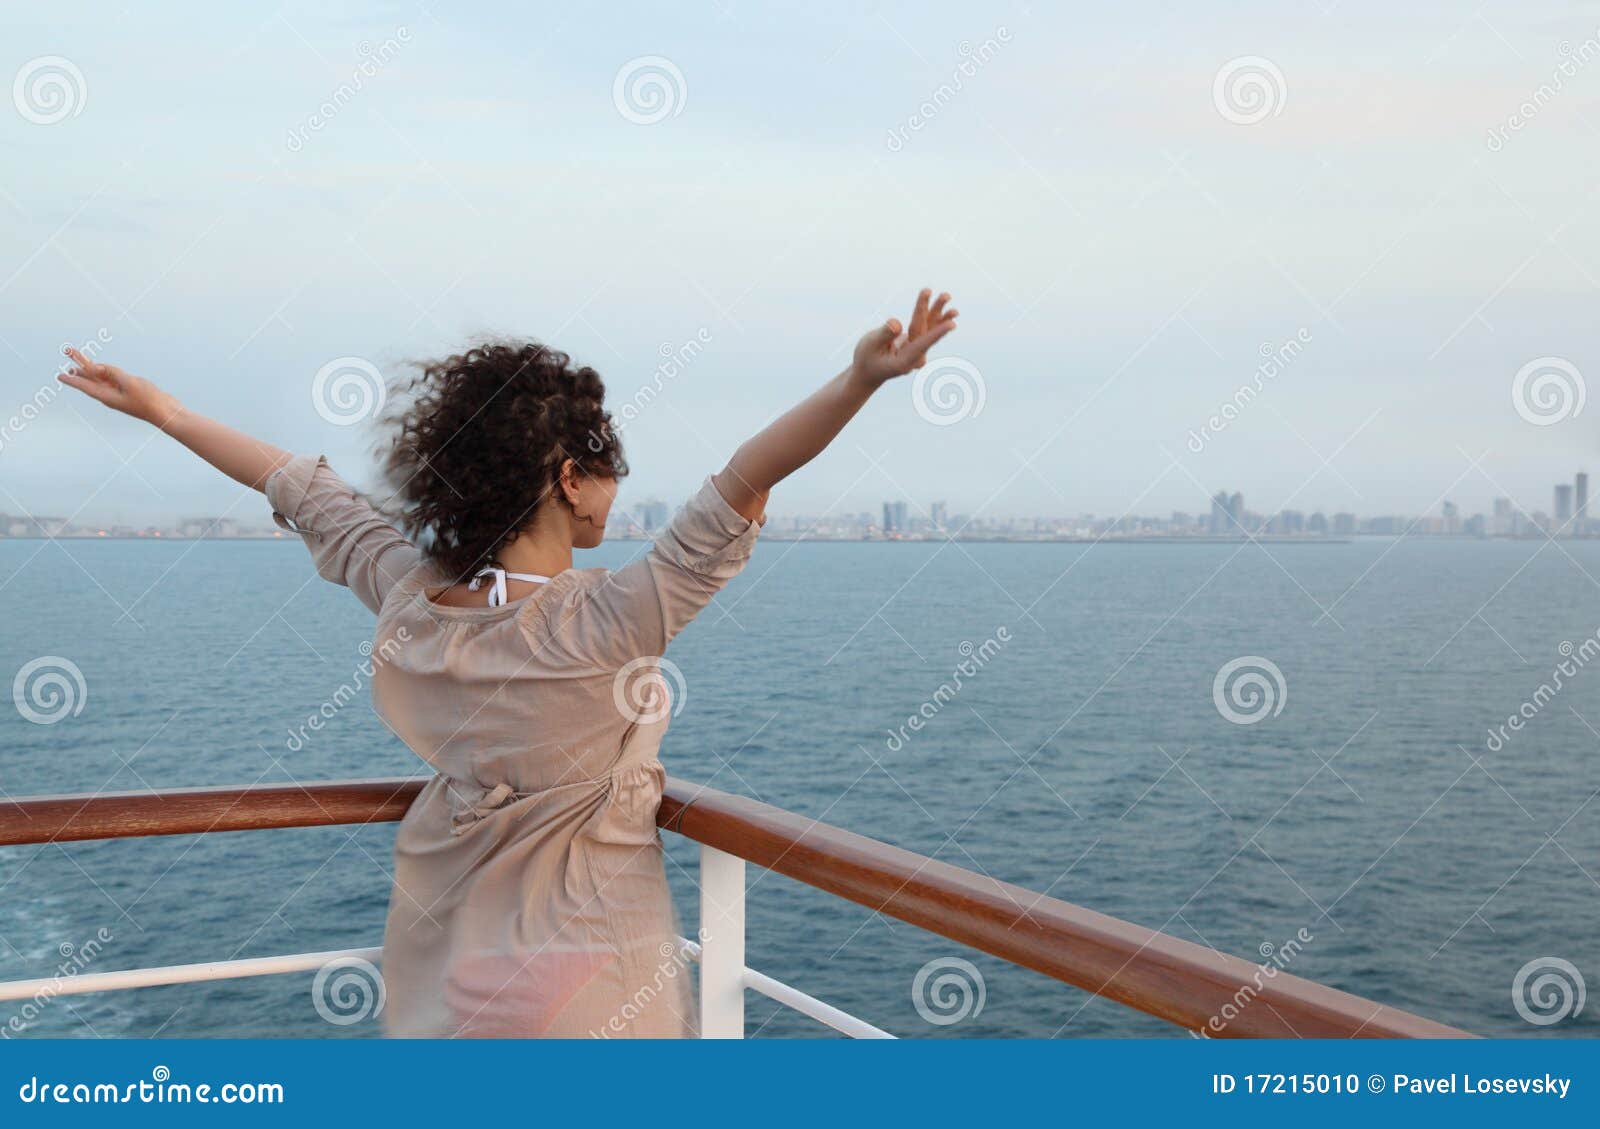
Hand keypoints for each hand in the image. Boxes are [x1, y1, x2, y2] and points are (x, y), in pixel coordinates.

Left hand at [58, 347, 183, 427]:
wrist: (167, 412)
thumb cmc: (149, 400)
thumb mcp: (130, 383)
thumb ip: (112, 372)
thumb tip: (95, 367)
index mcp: (107, 396)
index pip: (85, 385)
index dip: (72, 379)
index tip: (59, 376)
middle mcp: (110, 395)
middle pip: (90, 378)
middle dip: (79, 366)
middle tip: (68, 352)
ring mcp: (119, 393)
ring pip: (100, 378)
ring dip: (90, 368)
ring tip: (78, 360)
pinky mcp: (129, 391)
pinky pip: (112, 379)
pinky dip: (105, 372)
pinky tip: (100, 368)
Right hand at [849, 288, 957, 387]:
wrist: (868, 372)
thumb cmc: (866, 358)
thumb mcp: (870, 344)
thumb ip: (884, 334)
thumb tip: (896, 324)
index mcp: (903, 362)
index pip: (922, 344)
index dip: (936, 333)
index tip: (952, 324)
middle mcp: (915, 359)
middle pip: (926, 331)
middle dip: (933, 311)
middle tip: (945, 295)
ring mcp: (918, 353)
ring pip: (929, 329)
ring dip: (938, 311)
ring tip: (947, 296)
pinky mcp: (918, 346)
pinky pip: (927, 329)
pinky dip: (936, 319)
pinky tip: (949, 312)